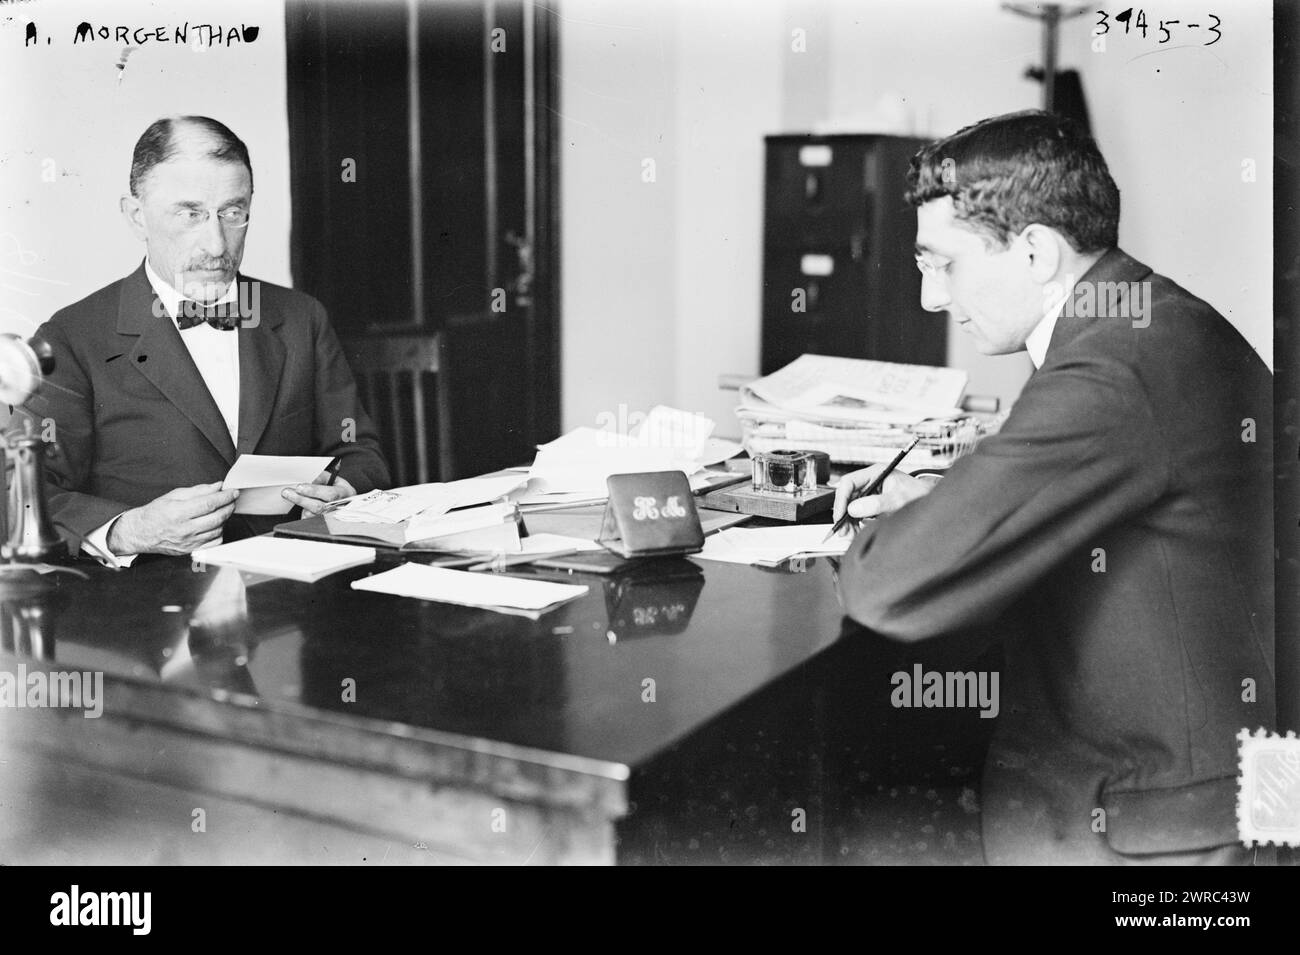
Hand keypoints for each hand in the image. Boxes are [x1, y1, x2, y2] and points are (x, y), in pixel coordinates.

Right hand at [108, 483, 238, 555]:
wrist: (141, 532)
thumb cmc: (156, 513)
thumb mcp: (174, 495)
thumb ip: (198, 490)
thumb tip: (217, 486)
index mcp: (178, 512)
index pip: (209, 503)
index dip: (225, 497)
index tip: (233, 492)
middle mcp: (184, 529)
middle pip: (217, 517)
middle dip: (229, 506)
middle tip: (231, 499)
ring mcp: (189, 542)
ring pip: (218, 530)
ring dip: (225, 518)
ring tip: (222, 510)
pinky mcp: (191, 550)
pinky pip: (214, 543)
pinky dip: (220, 532)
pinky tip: (216, 525)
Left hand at [281, 472, 356, 515]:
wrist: (343, 500)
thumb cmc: (336, 487)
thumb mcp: (332, 478)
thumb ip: (321, 477)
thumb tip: (308, 479)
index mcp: (345, 493)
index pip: (330, 494)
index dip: (315, 491)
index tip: (300, 487)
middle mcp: (340, 506)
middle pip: (320, 507)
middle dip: (302, 499)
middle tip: (288, 492)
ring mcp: (332, 516)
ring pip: (313, 515)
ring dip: (300, 505)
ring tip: (289, 495)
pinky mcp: (324, 522)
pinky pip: (311, 520)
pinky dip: (303, 513)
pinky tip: (298, 506)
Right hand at [832, 466, 933, 525]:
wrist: (930, 499)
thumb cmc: (918, 494)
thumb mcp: (898, 499)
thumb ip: (877, 504)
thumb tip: (854, 509)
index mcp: (875, 473)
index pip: (849, 483)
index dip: (841, 499)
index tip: (840, 515)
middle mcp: (871, 481)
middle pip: (847, 496)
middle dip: (843, 514)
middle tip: (843, 531)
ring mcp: (871, 492)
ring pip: (851, 506)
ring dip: (848, 521)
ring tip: (849, 535)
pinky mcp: (873, 503)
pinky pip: (858, 513)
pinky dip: (855, 523)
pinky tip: (856, 531)